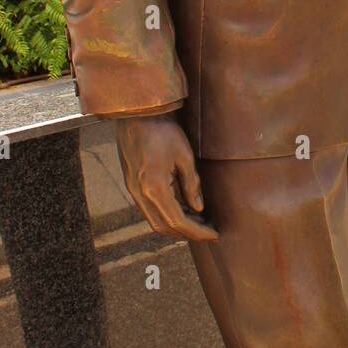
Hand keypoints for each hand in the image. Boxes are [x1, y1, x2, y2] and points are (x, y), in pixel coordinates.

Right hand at [115, 115, 218, 242]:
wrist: (137, 114)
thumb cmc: (163, 131)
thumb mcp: (184, 156)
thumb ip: (191, 185)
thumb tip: (198, 208)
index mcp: (154, 188)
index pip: (178, 221)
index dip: (198, 231)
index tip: (214, 234)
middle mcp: (140, 194)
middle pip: (164, 226)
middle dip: (187, 233)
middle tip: (208, 231)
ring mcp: (133, 190)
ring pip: (154, 220)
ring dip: (176, 225)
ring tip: (198, 221)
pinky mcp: (132, 184)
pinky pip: (149, 209)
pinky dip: (166, 214)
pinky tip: (183, 208)